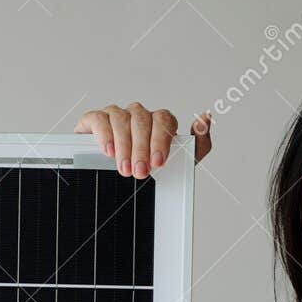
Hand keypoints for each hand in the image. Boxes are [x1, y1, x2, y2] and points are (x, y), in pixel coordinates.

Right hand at [74, 103, 213, 178]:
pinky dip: (104, 134)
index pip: (164, 119)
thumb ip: (199, 143)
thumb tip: (205, 118)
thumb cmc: (152, 170)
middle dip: (141, 148)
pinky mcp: (96, 121)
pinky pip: (99, 118)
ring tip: (124, 167)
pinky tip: (109, 151)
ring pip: (121, 118)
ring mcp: (117, 116)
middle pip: (142, 119)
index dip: (160, 140)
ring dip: (124, 145)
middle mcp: (139, 116)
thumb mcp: (182, 163)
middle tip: (140, 171)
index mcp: (159, 122)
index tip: (158, 162)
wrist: (122, 186)